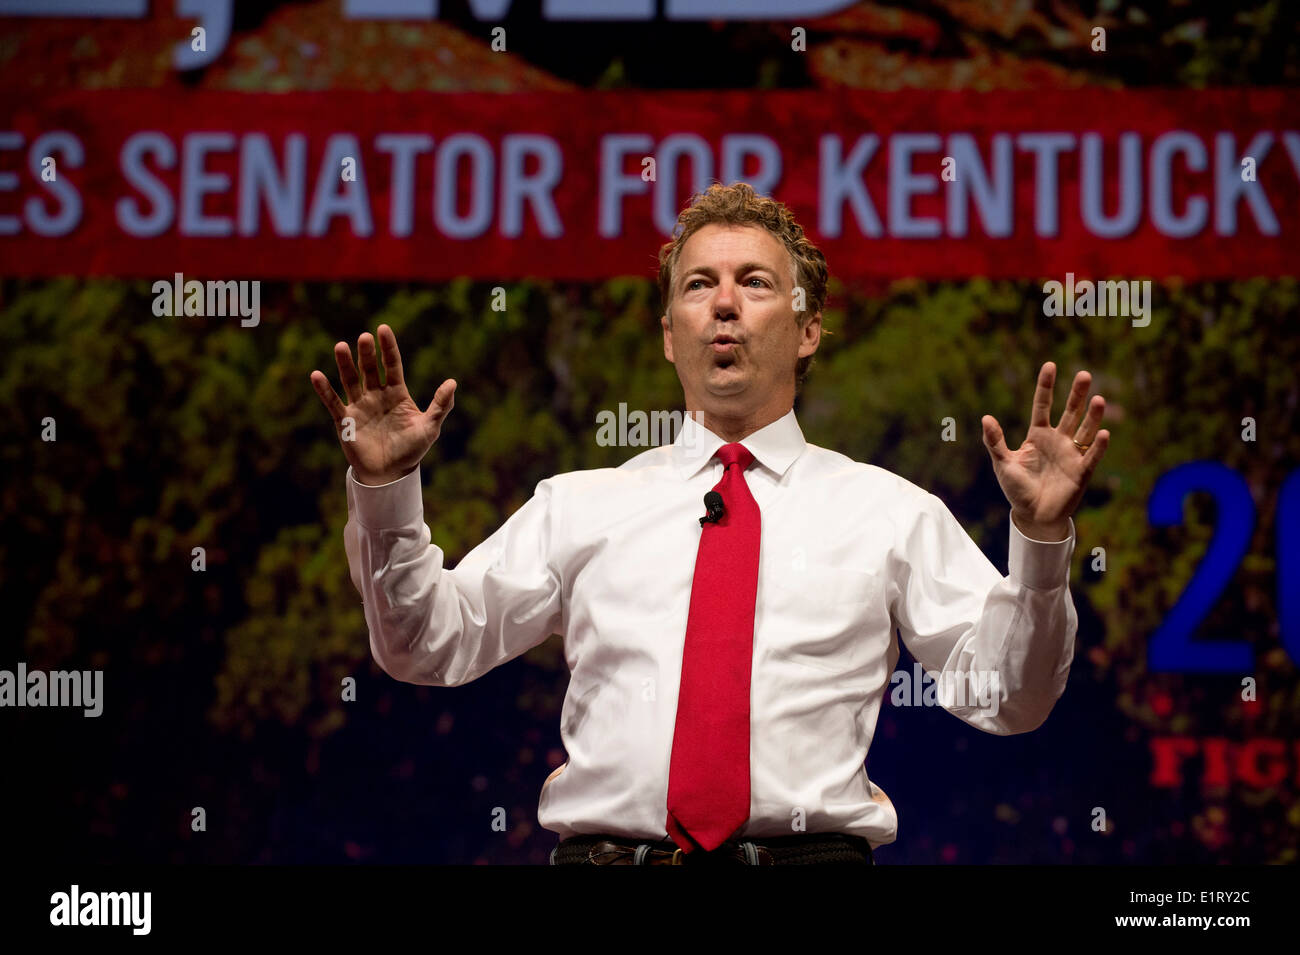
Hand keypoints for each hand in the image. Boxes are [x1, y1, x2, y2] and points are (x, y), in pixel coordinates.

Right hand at [310, 324, 455, 485]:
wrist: (390, 473)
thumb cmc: (411, 449)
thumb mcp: (429, 427)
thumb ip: (440, 405)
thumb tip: (453, 382)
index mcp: (396, 393)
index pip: (391, 365)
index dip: (388, 348)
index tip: (383, 329)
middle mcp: (376, 395)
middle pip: (369, 369)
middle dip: (367, 353)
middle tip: (365, 337)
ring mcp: (360, 406)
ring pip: (350, 380)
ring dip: (345, 364)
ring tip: (340, 346)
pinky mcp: (345, 421)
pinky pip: (333, 402)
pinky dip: (325, 389)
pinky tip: (316, 375)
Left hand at [981, 362, 1108, 540]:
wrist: (1033, 515)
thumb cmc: (1017, 489)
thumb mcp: (1003, 463)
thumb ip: (994, 441)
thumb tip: (986, 417)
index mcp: (1038, 435)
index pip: (1042, 405)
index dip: (1046, 387)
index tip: (1050, 366)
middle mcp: (1058, 440)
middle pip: (1069, 412)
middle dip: (1076, 394)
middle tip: (1084, 374)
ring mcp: (1071, 454)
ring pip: (1084, 430)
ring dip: (1092, 416)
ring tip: (1098, 399)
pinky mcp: (1081, 472)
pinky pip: (1091, 456)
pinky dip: (1097, 446)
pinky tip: (1103, 434)